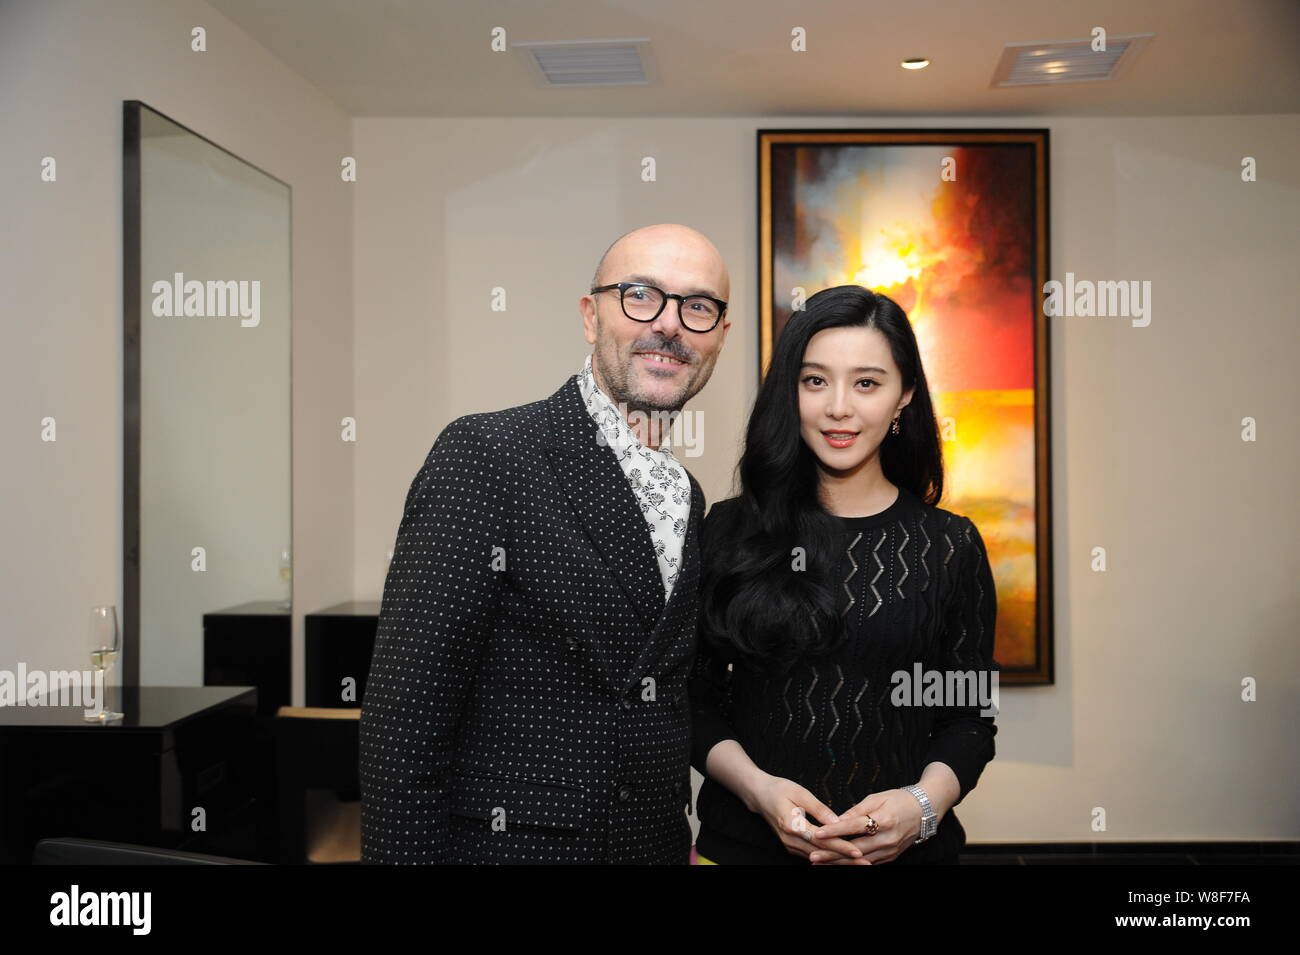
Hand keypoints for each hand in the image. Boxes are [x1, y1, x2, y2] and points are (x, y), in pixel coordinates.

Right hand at [745, 773, 866, 861]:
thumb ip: (819, 808)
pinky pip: (812, 855)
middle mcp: (790, 840)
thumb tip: (838, 822)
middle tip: (866, 864)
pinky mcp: (791, 846)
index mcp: (792, 825)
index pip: (822, 840)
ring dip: (838, 862)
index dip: (841, 847)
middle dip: (845, 860)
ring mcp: (789, 845)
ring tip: (859, 864)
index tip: (859, 852)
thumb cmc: (779, 789)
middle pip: (822, 853)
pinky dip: (828, 858)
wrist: (758, 795)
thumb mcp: (800, 792)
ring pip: (818, 857)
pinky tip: (842, 860)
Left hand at [806, 788, 922, 864]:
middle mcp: (887, 838)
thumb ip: (857, 810)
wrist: (924, 811)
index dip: (835, 830)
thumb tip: (837, 819)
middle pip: (855, 849)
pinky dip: (853, 865)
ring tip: (820, 863)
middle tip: (813, 856)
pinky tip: (838, 865)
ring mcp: (890, 850)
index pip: (855, 827)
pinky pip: (869, 863)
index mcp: (884, 819)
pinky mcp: (891, 857)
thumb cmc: (899, 800)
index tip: (818, 833)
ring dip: (839, 863)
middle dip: (832, 854)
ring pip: (860, 861)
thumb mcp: (877, 798)